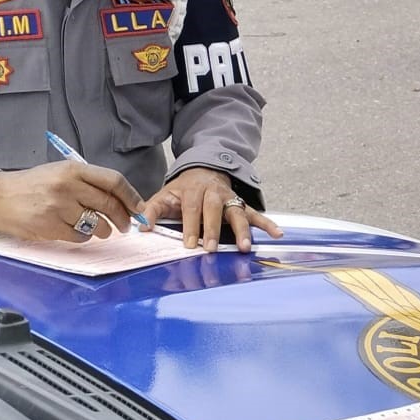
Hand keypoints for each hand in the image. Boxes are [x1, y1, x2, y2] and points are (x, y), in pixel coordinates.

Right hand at [0, 161, 142, 241]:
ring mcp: (59, 207)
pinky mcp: (50, 227)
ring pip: (97, 224)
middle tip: (126, 225)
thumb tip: (119, 199)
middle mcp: (68, 186)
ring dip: (104, 230)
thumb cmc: (31, 185)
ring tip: (100, 229)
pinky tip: (75, 230)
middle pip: (109, 204)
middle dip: (124, 218)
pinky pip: (80, 236)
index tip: (139, 207)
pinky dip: (83, 236)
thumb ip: (88, 182)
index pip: (113, 181)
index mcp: (73, 170)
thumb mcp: (60, 172)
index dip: (131, 196)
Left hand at [139, 167, 282, 251]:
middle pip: (215, 209)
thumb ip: (150, 210)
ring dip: (242, 230)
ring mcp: (230, 198)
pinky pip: (256, 214)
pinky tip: (278, 233)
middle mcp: (214, 192)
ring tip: (245, 247)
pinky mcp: (241, 204)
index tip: (191, 245)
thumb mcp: (163, 195)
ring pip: (238, 212)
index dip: (192, 226)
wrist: (203, 170)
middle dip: (214, 229)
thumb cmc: (181, 190)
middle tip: (212, 249)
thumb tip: (141, 227)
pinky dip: (267, 224)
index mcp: (193, 190)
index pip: (192, 208)